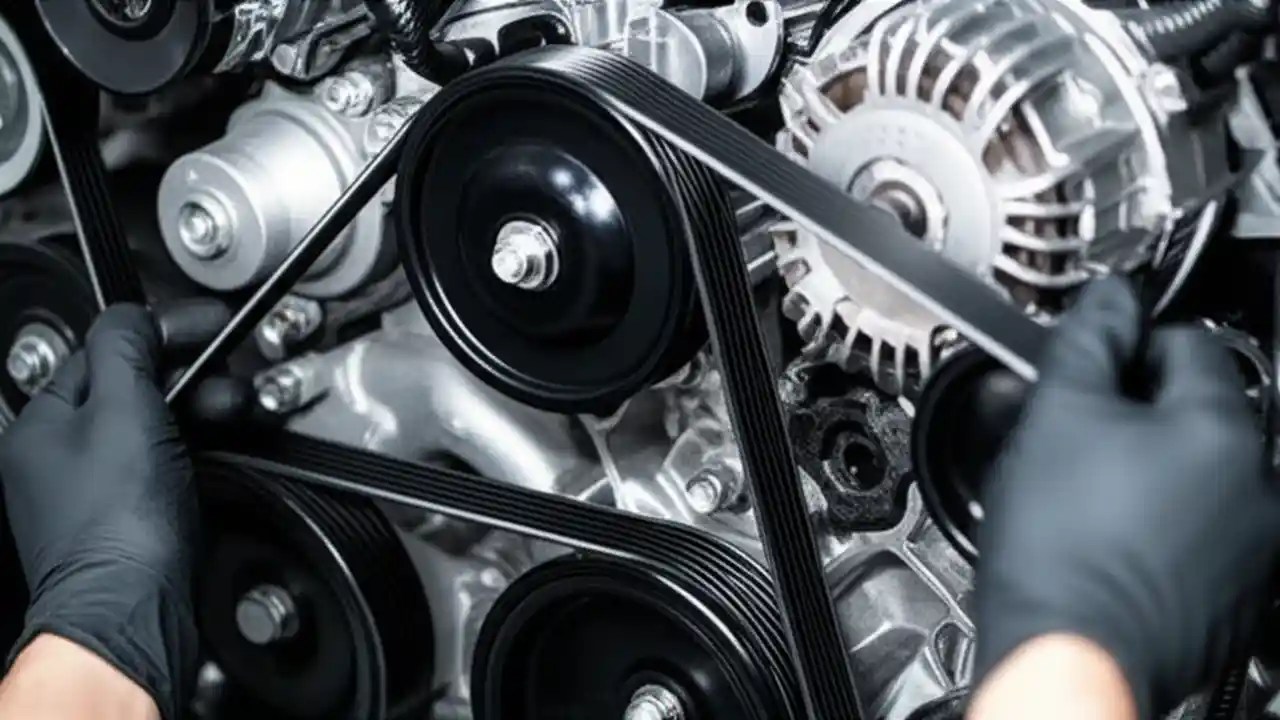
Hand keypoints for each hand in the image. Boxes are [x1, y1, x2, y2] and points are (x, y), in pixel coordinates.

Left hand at [0, 304, 197, 719]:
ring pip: (152, 428)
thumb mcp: (123, 411)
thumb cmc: (117, 526)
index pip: (103, 352)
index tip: (205, 327)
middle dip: (188, 376)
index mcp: (41, 425)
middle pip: (132, 390)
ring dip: (198, 412)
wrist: (132, 611)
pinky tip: (218, 451)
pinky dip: (195, 450)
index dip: (160, 334)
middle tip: (225, 377)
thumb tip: (132, 315)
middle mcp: (59, 458)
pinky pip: (164, 465)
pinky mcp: (129, 523)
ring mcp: (93, 493)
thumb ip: (126, 351)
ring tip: (232, 412)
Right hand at [973, 277, 1278, 716]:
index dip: (1123, 347)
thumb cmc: (1063, 551)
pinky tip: (1101, 542)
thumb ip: (1089, 340)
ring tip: (1077, 500)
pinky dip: (1152, 524)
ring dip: (1137, 470)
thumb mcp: (1058, 417)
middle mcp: (1257, 484)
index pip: (1182, 341)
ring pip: (1187, 473)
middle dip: (1125, 415)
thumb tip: (1110, 298)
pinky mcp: (1232, 593)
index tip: (1084, 372)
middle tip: (1066, 439)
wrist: (1070, 657)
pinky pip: (1192, 530)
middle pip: (1186, 411)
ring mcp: (1251, 544)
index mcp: (1222, 429)